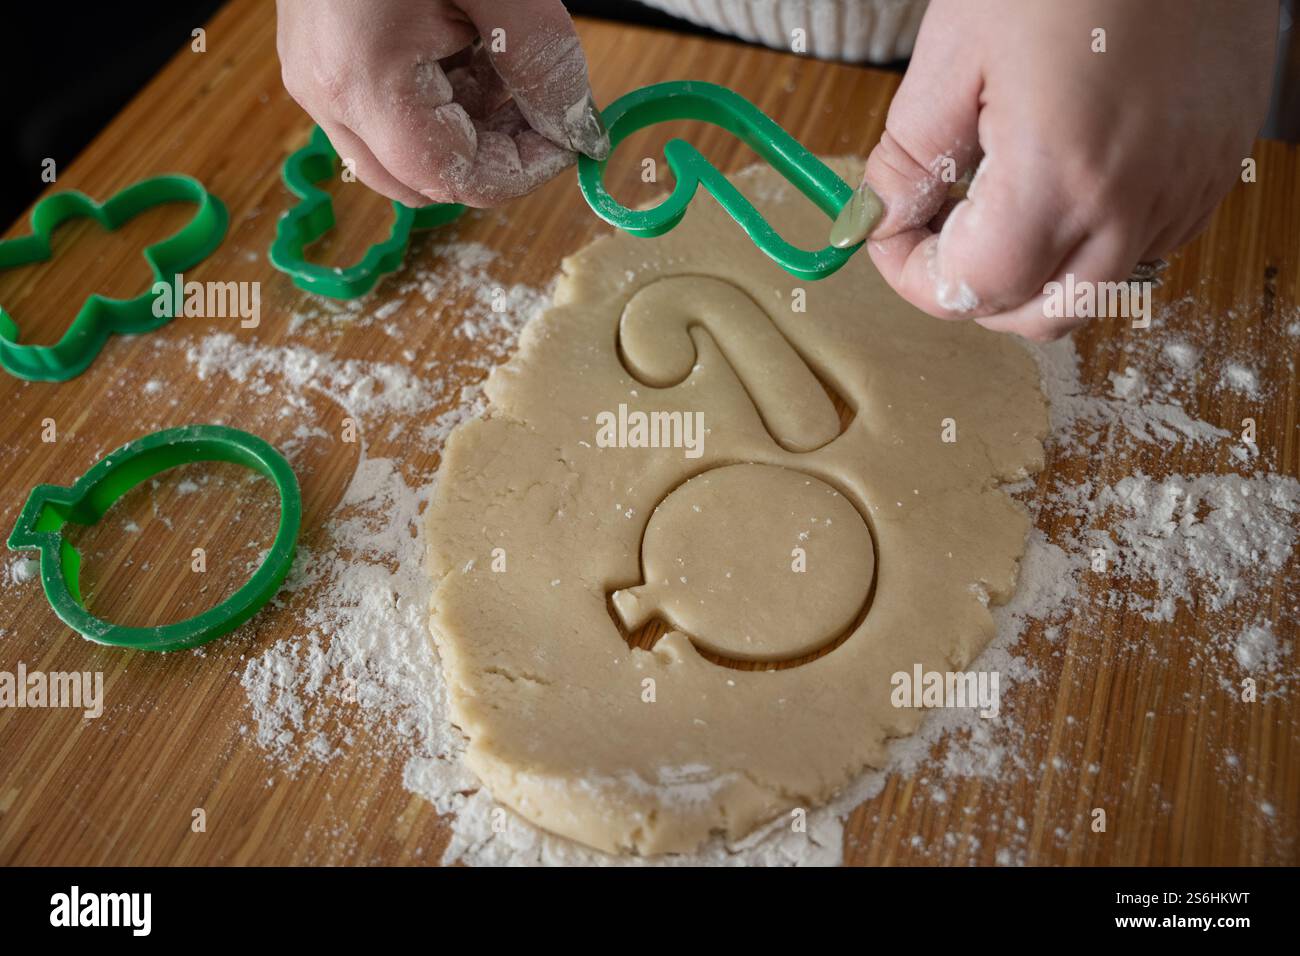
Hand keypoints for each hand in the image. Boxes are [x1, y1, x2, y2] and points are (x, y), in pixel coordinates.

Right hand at [276, 0, 608, 207]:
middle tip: (541, 114)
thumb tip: (579, 131)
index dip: (521, 173)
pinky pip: (384, 117)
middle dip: (491, 161)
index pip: (453, 178)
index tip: (568, 141)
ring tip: (505, 68)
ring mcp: (314, 78)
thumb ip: (543, 63)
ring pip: (402, 157)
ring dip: (467, 133)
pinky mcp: (320, 60)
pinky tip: (469, 51)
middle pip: (422, 183)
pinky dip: (438, 105)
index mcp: (363, 79)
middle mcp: (326, 93)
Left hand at [829, 0, 1277, 339]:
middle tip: (937, 237)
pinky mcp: (1213, 165)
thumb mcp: (956, 47)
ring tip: (998, 203)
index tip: (890, 234)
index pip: (970, 289)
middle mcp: (1133, 202)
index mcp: (1059, 175)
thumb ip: (909, 152)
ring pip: (1096, 290)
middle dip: (974, 293)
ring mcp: (1183, 188)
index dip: (911, 275)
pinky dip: (1092, 240)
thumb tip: (881, 215)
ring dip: (1034, 274)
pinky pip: (1146, 245)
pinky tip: (1065, 179)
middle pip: (1038, 316)